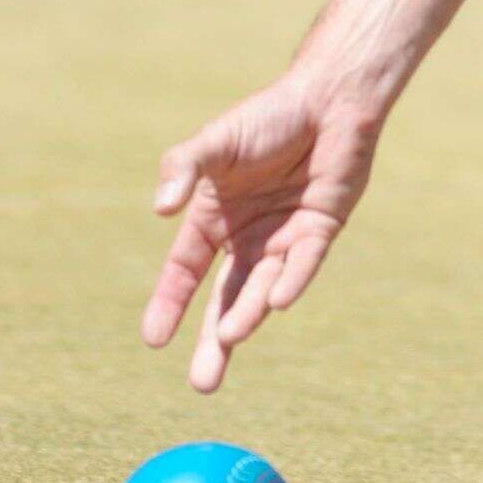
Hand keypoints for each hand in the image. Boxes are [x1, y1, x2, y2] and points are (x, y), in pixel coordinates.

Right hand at [142, 72, 378, 391]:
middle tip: (203, 384)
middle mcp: (247, 235)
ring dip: (248, 314)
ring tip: (231, 338)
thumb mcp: (215, 141)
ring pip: (263, 288)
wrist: (328, 98)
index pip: (185, 271)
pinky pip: (303, 262)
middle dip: (214, 339)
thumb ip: (183, 168)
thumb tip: (160, 209)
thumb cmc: (268, 115)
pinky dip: (291, 281)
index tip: (153, 339)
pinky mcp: (320, 230)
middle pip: (225, 298)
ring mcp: (284, 236)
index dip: (169, 303)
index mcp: (214, 218)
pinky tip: (278, 300)